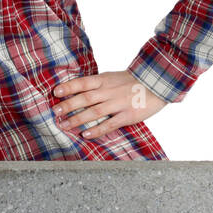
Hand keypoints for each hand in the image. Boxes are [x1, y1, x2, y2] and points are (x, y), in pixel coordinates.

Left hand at [52, 70, 166, 139]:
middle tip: (55, 112)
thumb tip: (76, 90)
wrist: (157, 83)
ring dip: (78, 119)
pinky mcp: (127, 115)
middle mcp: (109, 91)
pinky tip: (85, 134)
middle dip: (69, 105)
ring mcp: (118, 103)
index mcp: (105, 80)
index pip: (83, 82)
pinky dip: (97, 130)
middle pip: (86, 98)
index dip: (69, 87)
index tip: (55, 92)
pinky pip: (110, 124)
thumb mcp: (112, 77)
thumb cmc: (131, 82)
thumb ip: (97, 84)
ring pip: (95, 112)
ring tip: (64, 125)